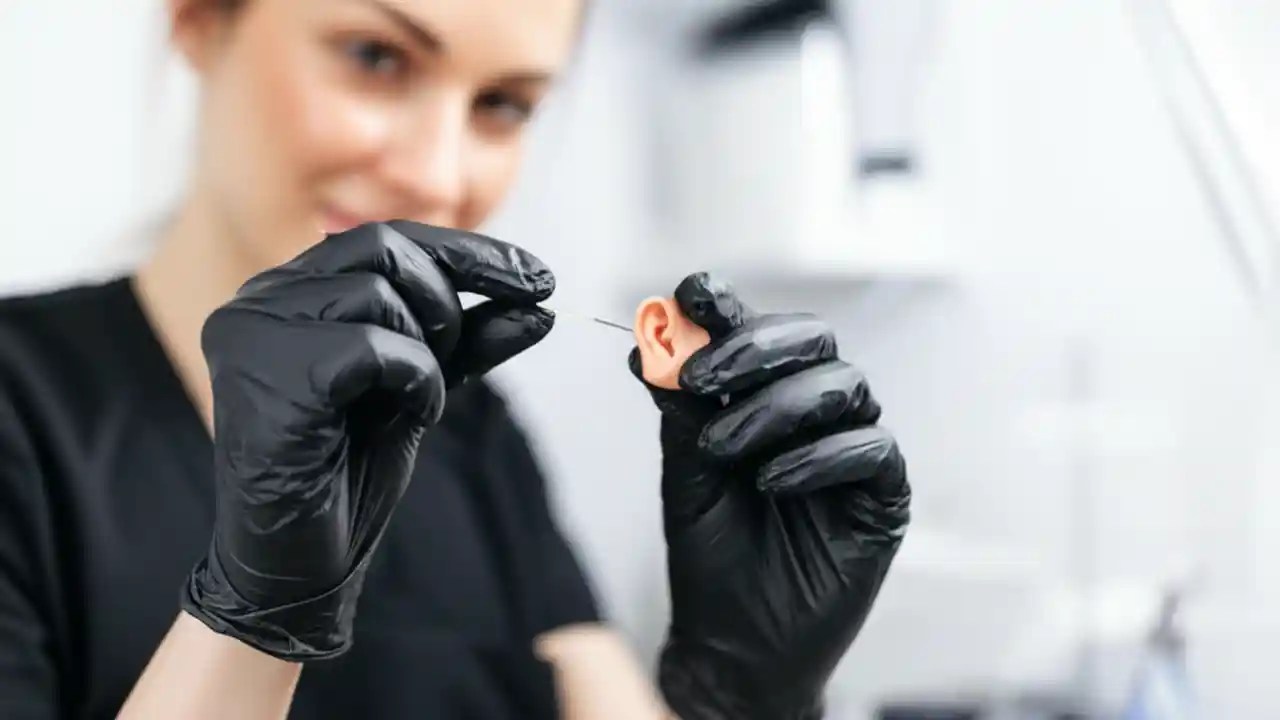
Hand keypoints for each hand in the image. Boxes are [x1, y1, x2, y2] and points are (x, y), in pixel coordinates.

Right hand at [182, 221, 555, 660]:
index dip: (468, 252)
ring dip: (427, 352)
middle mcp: (257, 301)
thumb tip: (540, 303)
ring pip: (380, 295)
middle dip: (448, 297)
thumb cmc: (346, 473)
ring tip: (416, 402)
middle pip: (381, 247)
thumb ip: (471, 341)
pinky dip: (415, 380)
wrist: (297, 566)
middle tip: (457, 359)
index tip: (537, 275)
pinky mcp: (268, 378)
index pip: (385, 239)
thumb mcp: (422, 389)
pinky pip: (373, 347)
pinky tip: (408, 417)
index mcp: (287, 294)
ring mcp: (253, 335)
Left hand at [629, 273, 910, 719]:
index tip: (691, 294)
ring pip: (843, 386)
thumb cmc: (711, 555)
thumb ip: (679, 408)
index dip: (729, 305)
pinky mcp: (885, 495)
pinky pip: (870, 449)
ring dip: (774, 409)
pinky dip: (816, 459)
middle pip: (814, 339)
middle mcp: (816, 412)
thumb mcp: (684, 472)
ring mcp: (853, 449)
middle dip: (754, 348)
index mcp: (765, 396)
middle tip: (699, 379)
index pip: (759, 330)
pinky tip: (770, 484)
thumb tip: (647, 340)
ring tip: (720, 450)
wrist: (734, 642)